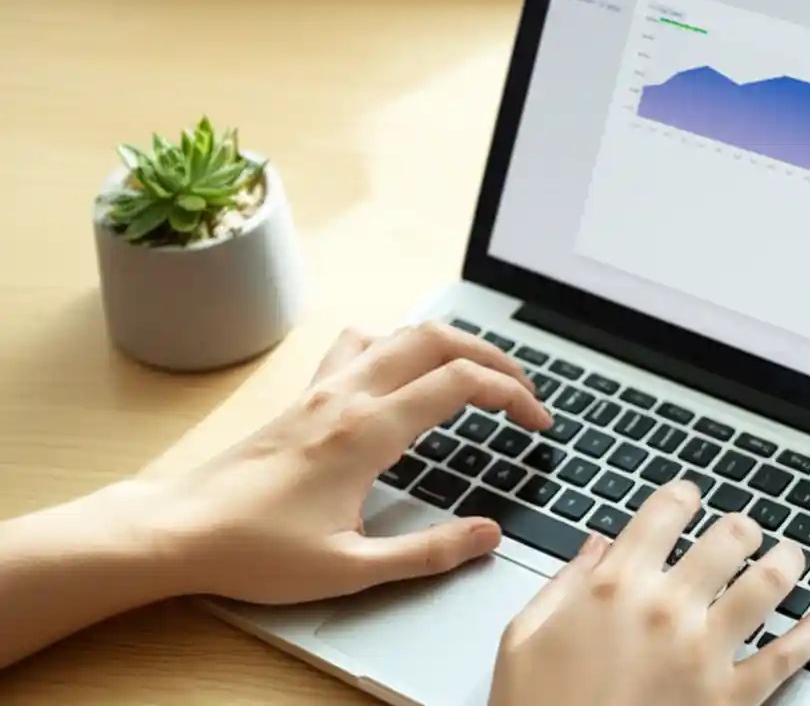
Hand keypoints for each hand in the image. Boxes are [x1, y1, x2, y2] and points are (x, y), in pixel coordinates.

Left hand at [128, 323, 553, 603]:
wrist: (178, 531)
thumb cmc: (255, 551)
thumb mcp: (351, 567)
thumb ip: (428, 552)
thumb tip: (487, 535)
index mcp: (368, 432)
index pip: (460, 383)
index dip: (513, 395)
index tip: (538, 420)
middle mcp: (348, 396)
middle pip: (437, 339)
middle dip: (495, 356)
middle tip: (524, 390)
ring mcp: (323, 389)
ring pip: (400, 333)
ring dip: (450, 342)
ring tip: (478, 372)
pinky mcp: (305, 397)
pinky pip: (358, 345)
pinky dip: (395, 344)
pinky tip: (402, 369)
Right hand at [490, 480, 809, 705]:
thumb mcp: (523, 636)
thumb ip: (563, 583)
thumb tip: (596, 547)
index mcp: (613, 586)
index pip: (666, 511)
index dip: (683, 496)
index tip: (689, 498)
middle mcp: (665, 608)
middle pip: (729, 537)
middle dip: (741, 528)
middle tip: (743, 532)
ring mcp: (703, 652)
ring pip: (767, 584)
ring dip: (785, 563)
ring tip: (790, 558)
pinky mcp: (729, 698)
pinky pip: (784, 658)